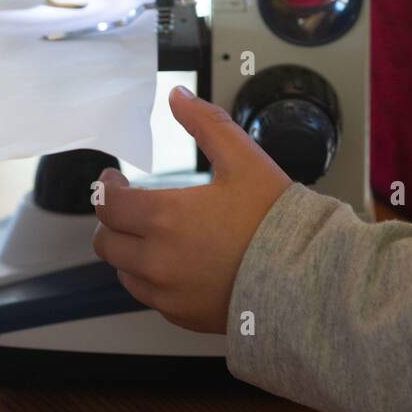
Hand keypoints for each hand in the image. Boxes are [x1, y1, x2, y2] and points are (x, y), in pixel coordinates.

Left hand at [92, 87, 291, 333]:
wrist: (305, 277)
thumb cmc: (275, 221)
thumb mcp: (243, 158)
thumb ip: (205, 123)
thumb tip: (178, 96)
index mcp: (165, 218)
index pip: (108, 205)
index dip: (106, 188)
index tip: (113, 180)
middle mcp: (158, 260)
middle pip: (106, 242)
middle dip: (112, 220)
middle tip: (127, 206)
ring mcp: (168, 293)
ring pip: (123, 272)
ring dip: (128, 251)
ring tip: (150, 234)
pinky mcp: (182, 316)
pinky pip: (149, 296)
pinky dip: (151, 278)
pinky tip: (174, 262)